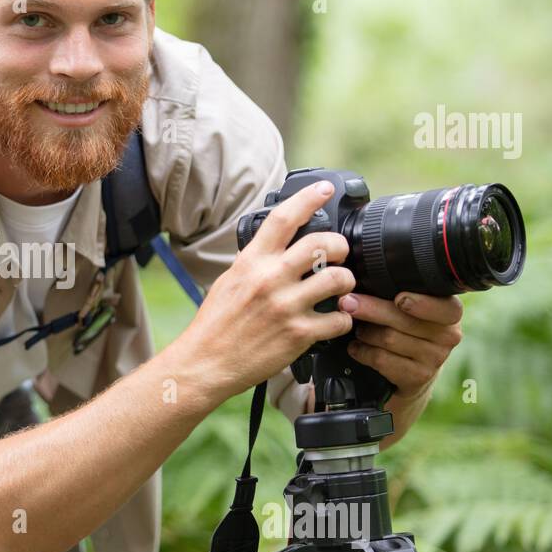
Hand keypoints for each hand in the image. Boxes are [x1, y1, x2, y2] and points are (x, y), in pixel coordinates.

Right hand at [182, 180, 356, 400]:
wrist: (205, 363)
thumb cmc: (215, 325)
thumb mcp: (228, 281)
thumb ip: (254, 263)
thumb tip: (274, 248)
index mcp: (252, 262)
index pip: (284, 218)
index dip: (309, 198)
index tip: (325, 189)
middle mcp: (270, 279)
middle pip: (322, 243)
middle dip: (340, 245)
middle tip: (340, 252)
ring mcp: (286, 306)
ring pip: (338, 278)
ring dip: (346, 281)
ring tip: (340, 287)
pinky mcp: (299, 334)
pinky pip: (340, 319)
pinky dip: (343, 320)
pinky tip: (335, 320)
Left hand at [338, 290, 462, 396]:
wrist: (412, 368)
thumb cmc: (407, 325)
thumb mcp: (411, 307)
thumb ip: (397, 291)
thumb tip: (364, 276)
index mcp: (450, 311)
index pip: (443, 307)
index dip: (421, 303)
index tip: (399, 298)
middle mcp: (449, 335)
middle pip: (404, 320)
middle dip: (371, 309)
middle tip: (347, 302)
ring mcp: (435, 358)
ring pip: (389, 338)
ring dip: (366, 332)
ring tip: (357, 328)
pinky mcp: (418, 376)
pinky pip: (382, 359)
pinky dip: (363, 351)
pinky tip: (356, 347)